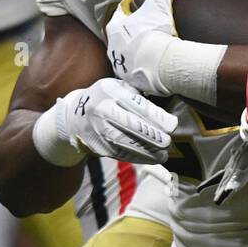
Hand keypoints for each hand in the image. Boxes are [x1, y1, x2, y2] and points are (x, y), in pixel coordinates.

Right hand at [33, 77, 176, 166]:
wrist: (75, 115)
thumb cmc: (107, 98)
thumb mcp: (120, 88)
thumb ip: (139, 96)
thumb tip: (167, 114)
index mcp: (109, 90)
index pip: (135, 105)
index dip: (155, 117)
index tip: (172, 125)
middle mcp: (101, 110)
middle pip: (129, 125)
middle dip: (151, 135)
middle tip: (167, 141)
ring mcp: (97, 130)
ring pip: (125, 143)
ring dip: (146, 151)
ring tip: (163, 154)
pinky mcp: (97, 146)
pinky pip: (120, 153)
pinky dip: (138, 157)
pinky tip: (151, 158)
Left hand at [106, 0, 183, 95]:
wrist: (159, 63)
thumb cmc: (156, 31)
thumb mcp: (161, 4)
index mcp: (116, 26)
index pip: (122, 12)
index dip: (133, 8)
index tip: (142, 8)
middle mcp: (112, 44)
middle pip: (121, 33)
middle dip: (132, 30)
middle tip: (147, 29)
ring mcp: (119, 62)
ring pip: (125, 52)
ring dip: (135, 49)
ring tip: (150, 48)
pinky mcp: (127, 77)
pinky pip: (133, 69)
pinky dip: (140, 66)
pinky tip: (151, 64)